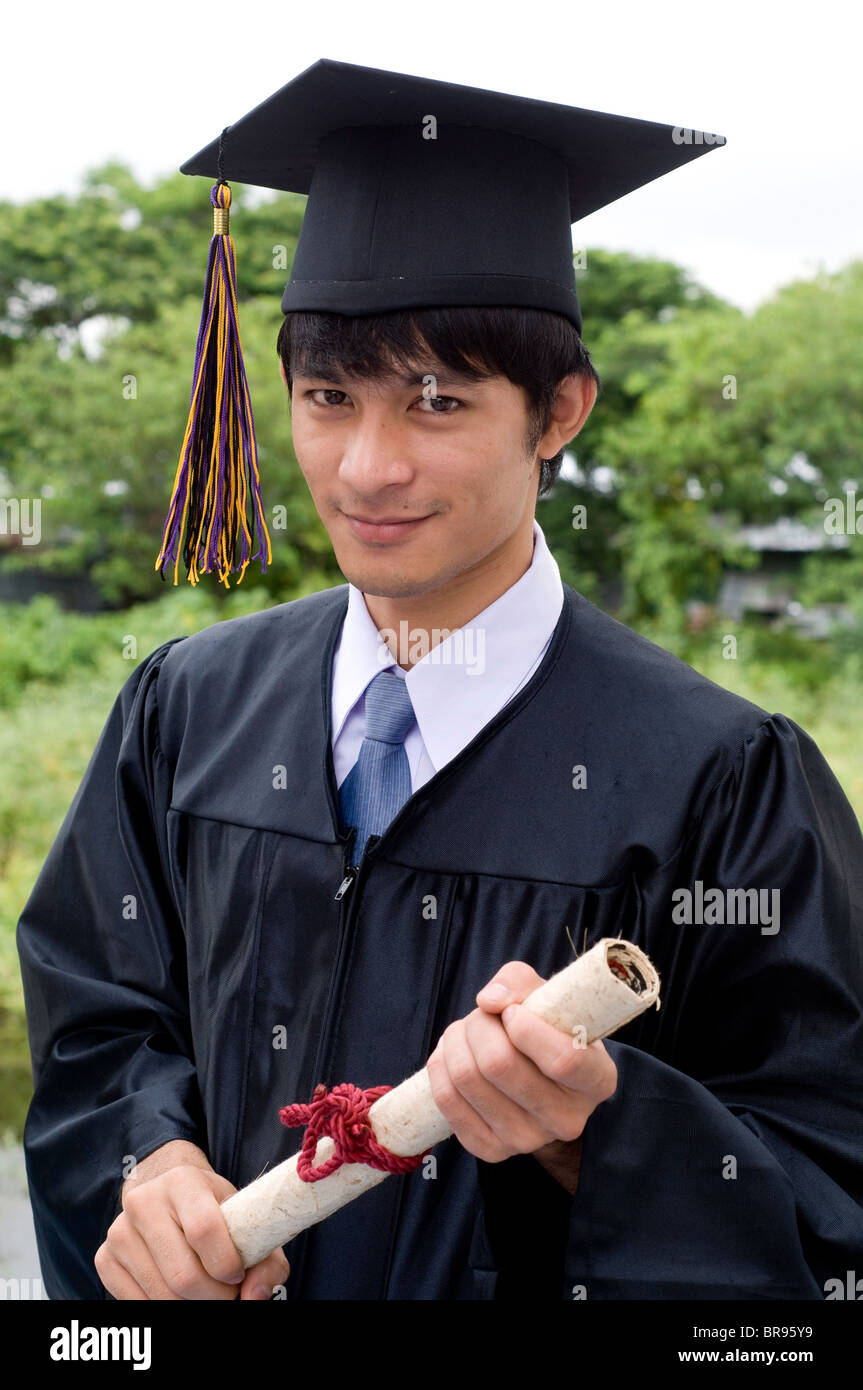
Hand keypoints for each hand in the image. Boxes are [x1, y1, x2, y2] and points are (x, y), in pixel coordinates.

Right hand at [95, 1144, 289, 1299]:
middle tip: (226, 1292)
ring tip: (206, 1290)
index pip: (204, 1230)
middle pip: (184, 1275)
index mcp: (183, 1181)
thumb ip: (265, 1261)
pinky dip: (164, 1308)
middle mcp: (144, 1201)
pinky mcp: (104, 1257)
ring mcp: (119, 1230)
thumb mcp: (246, 1222)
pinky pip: (137, 1304)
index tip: (238, 1274)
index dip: (227, 1264)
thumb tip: (255, 1298)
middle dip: (214, 1297)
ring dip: (192, 1305)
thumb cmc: (215, 1211)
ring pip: (162, 1295)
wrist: (169, 1194)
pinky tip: (178, 1293)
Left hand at [426, 961, 616, 1162]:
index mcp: (597, 1080)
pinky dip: (441, 1065)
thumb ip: (520, 983)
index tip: (512, 1012)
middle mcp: (568, 1119)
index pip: (563, 1060)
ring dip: (456, 1040)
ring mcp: (528, 1140)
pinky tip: (452, 1054)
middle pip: (500, 1065)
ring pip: (468, 1078)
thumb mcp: (546, 996)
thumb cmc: (545, 1028)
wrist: (535, 1078)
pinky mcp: (490, 1150)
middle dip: (479, 1024)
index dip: (527, 1028)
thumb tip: (489, 1001)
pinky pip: (447, 1100)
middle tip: (483, 1015)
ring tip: (465, 1031)